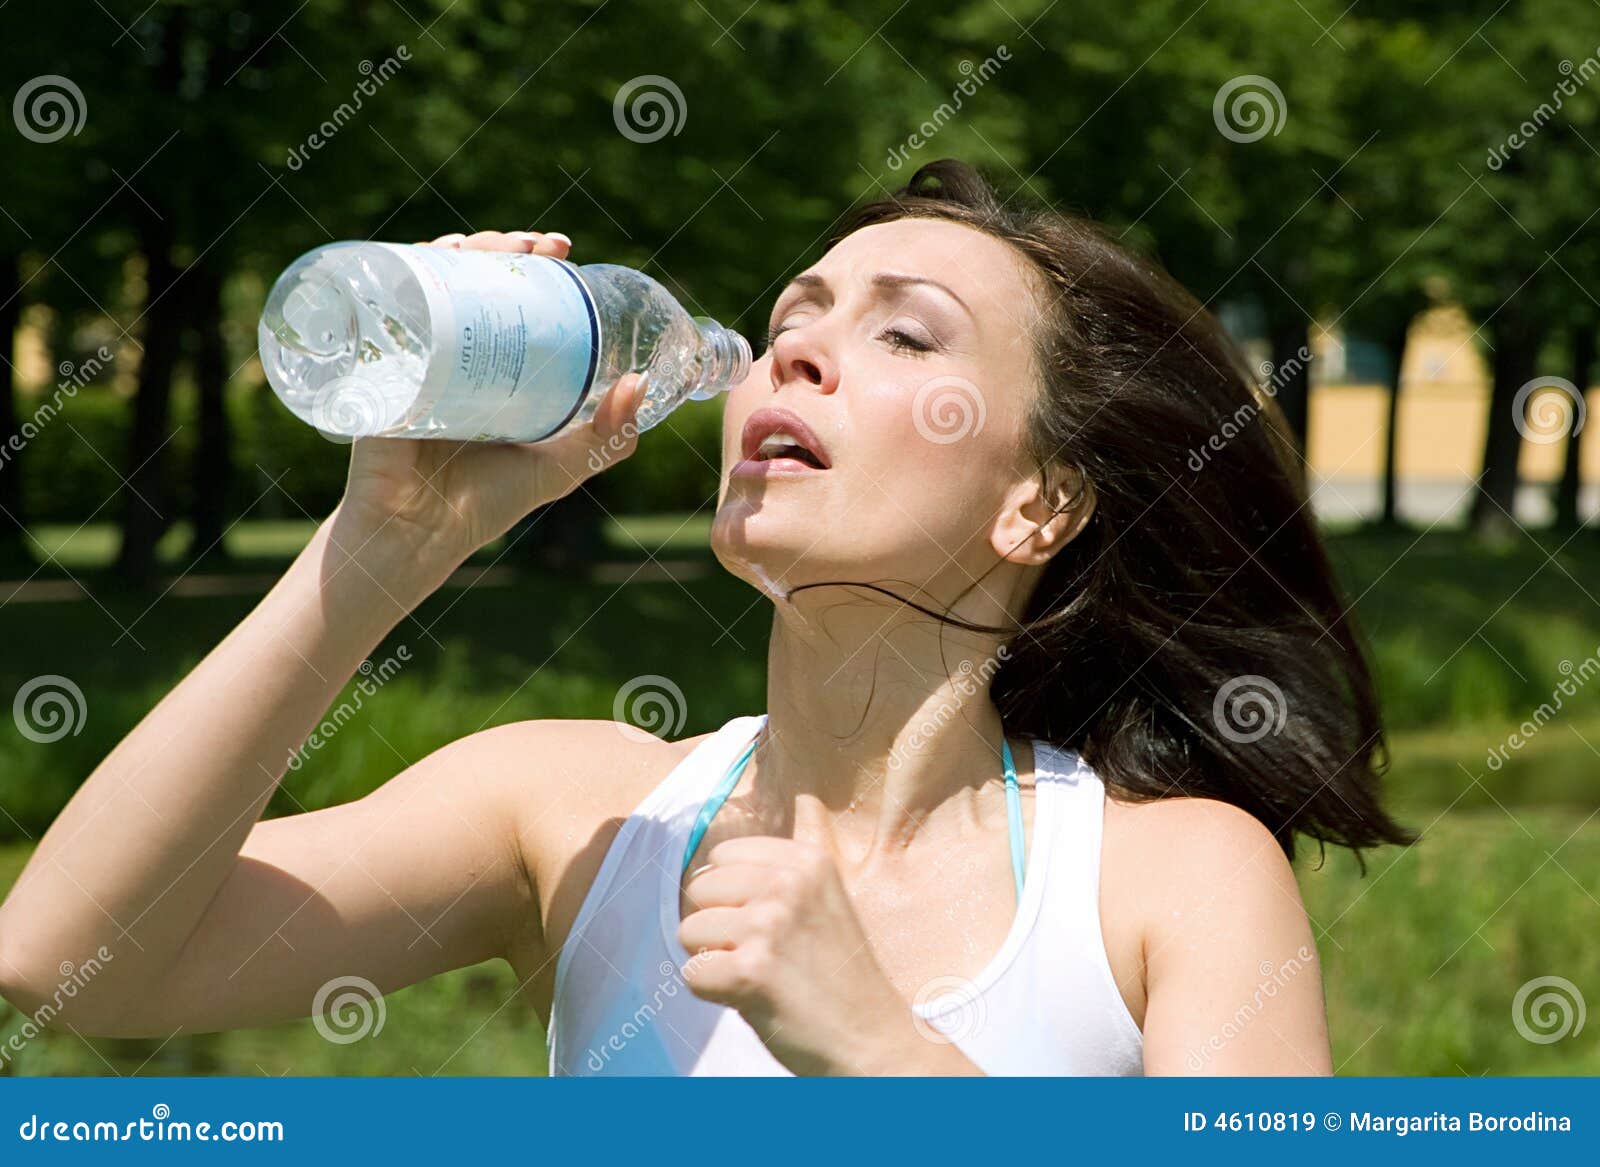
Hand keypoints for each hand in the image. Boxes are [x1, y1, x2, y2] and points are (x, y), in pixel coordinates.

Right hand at [337, 230, 644, 564]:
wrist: (417, 534)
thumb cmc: (485, 503)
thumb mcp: (560, 467)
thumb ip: (608, 435)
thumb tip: (640, 382)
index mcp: (498, 366)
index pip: (516, 296)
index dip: (537, 265)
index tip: (562, 249)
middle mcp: (457, 352)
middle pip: (475, 278)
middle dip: (501, 245)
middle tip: (534, 245)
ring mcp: (417, 354)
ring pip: (433, 279)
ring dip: (457, 247)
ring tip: (485, 245)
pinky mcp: (380, 364)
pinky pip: (385, 305)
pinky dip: (400, 268)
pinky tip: (422, 252)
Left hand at [678, 836, 974, 1075]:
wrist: (871, 1037)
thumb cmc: (839, 975)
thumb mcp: (819, 902)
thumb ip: (771, 882)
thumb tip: (702, 878)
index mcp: (807, 860)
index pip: (723, 854)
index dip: (730, 892)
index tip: (758, 920)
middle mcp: (788, 882)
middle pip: (701, 887)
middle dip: (716, 923)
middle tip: (757, 952)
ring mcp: (768, 924)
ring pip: (689, 931)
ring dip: (713, 958)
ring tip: (757, 974)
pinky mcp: (750, 969)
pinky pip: (692, 974)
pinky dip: (712, 992)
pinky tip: (749, 996)